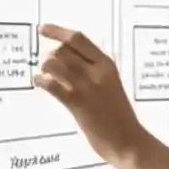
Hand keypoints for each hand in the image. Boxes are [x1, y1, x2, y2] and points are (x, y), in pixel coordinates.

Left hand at [35, 24, 145, 162]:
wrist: (127, 140)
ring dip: (45, 69)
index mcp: (107, 64)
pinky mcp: (76, 103)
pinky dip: (41, 82)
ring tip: (47, 77)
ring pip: (54, 64)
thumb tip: (68, 59)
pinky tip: (41, 84)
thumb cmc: (119, 114)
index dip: (57, 31)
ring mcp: (86, 87)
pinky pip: (51, 85)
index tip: (42, 29)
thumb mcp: (111, 84)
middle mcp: (96, 71)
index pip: (78, 39)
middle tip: (50, 68)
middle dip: (50, 57)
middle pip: (62, 50)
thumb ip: (94, 70)